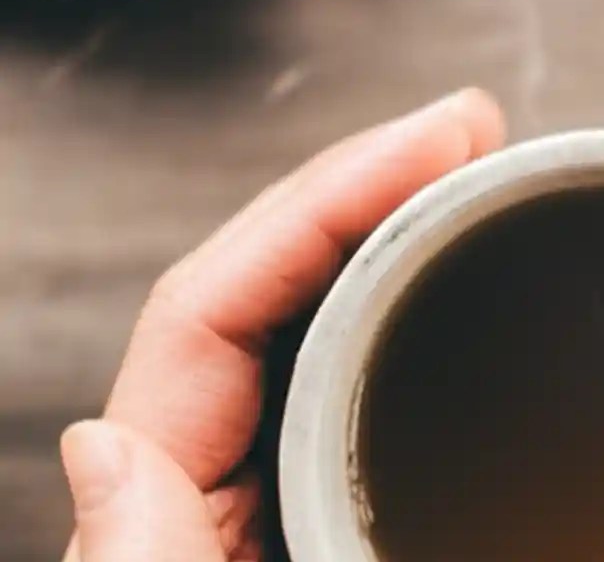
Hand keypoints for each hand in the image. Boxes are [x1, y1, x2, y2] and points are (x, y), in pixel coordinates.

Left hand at [60, 88, 505, 559]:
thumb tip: (104, 448)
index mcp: (177, 500)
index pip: (216, 307)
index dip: (322, 200)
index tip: (434, 139)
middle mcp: (224, 471)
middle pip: (274, 286)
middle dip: (367, 183)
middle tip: (466, 126)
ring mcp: (286, 474)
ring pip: (326, 318)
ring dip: (398, 228)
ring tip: (476, 169)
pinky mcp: (344, 494)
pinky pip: (371, 374)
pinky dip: (420, 307)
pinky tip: (465, 277)